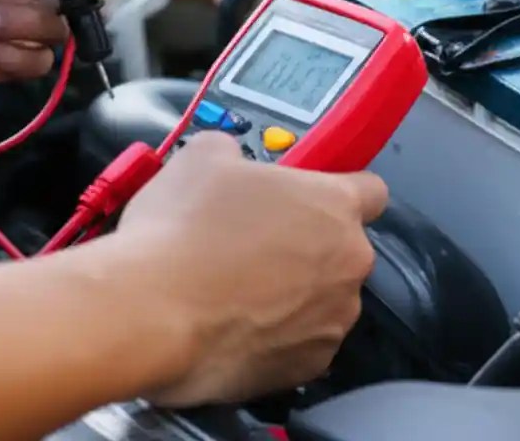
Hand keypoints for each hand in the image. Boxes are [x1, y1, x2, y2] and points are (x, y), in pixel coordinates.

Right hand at [100, 132, 387, 405]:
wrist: (148, 314)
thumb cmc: (179, 234)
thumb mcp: (202, 158)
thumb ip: (235, 153)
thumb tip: (230, 159)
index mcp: (335, 205)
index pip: (371, 191)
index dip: (338, 190)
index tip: (309, 197)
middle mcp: (349, 263)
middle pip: (342, 249)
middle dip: (306, 246)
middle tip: (252, 244)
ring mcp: (333, 318)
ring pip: (324, 299)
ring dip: (292, 293)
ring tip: (234, 289)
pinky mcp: (308, 365)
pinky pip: (302, 344)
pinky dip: (276, 337)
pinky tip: (233, 324)